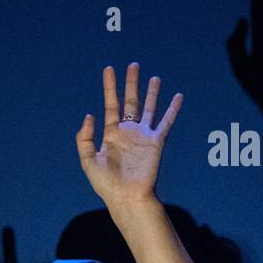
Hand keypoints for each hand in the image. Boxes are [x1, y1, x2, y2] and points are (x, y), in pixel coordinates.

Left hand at [75, 62, 179, 207]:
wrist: (126, 197)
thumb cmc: (106, 184)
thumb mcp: (87, 160)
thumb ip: (84, 138)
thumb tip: (89, 115)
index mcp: (111, 135)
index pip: (111, 105)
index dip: (110, 87)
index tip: (109, 69)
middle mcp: (128, 132)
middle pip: (131, 102)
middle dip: (131, 83)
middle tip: (133, 65)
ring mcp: (143, 136)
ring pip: (149, 108)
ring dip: (152, 92)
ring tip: (154, 77)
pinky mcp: (156, 142)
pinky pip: (166, 122)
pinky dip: (172, 109)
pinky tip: (178, 96)